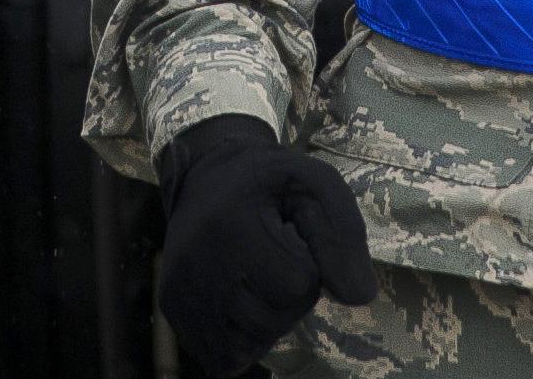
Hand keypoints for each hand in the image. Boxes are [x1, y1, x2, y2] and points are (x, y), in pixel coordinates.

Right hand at [154, 115, 377, 376]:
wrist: (207, 174)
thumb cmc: (270, 183)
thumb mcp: (316, 185)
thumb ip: (343, 236)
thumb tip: (360, 297)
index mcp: (230, 223)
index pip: (297, 284)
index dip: (307, 265)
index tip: (291, 237)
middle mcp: (194, 261)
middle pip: (272, 320)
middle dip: (288, 296)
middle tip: (274, 258)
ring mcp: (178, 290)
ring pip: (248, 344)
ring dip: (266, 319)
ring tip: (257, 277)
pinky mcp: (172, 310)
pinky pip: (222, 357)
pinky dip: (241, 338)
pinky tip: (240, 301)